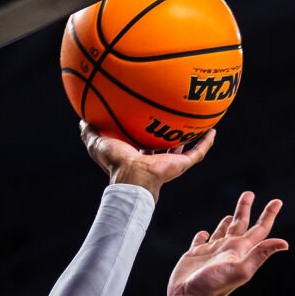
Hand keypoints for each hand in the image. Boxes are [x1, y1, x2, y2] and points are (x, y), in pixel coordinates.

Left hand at [79, 123, 214, 200]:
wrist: (132, 177)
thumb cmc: (114, 162)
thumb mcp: (97, 143)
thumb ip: (90, 132)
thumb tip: (81, 120)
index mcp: (137, 155)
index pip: (142, 142)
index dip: (146, 131)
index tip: (148, 118)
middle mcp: (154, 158)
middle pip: (164, 145)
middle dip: (168, 134)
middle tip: (173, 118)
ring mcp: (169, 162)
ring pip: (183, 149)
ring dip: (190, 138)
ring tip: (198, 122)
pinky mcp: (181, 164)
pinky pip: (198, 152)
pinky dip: (206, 142)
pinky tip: (213, 130)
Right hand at [167, 190, 285, 295]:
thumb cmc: (213, 286)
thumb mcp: (240, 269)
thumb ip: (260, 254)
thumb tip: (284, 244)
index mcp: (240, 250)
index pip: (259, 229)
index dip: (268, 215)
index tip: (277, 201)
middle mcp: (227, 250)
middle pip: (240, 225)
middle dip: (245, 209)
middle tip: (249, 194)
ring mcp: (211, 253)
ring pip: (221, 232)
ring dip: (227, 222)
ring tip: (230, 214)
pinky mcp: (194, 256)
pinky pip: (200, 242)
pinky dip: (203, 235)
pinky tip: (204, 233)